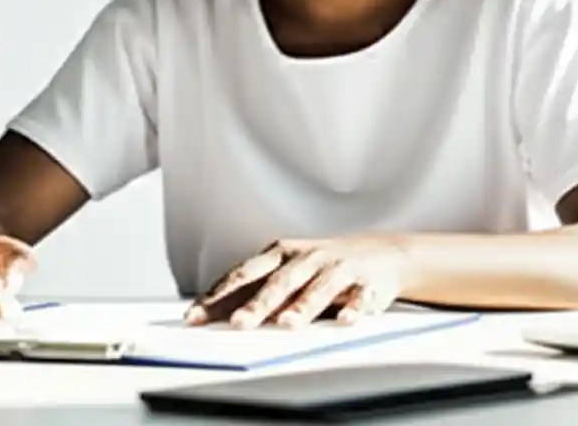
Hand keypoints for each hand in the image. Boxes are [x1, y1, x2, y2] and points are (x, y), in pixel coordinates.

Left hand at [184, 237, 406, 328]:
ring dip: (303, 306)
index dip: (218, 295)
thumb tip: (212, 318)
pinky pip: (360, 296)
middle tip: (239, 323)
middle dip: (258, 304)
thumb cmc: (320, 267)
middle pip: (279, 282)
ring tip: (288, 324)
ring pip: (318, 288)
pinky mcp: (367, 282)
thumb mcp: (286, 272)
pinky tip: (346, 321)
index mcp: (279, 255)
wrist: (382, 253)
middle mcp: (306, 258)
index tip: (196, 317)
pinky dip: (354, 308)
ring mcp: (337, 269)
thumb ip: (254, 293)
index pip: (243, 275)